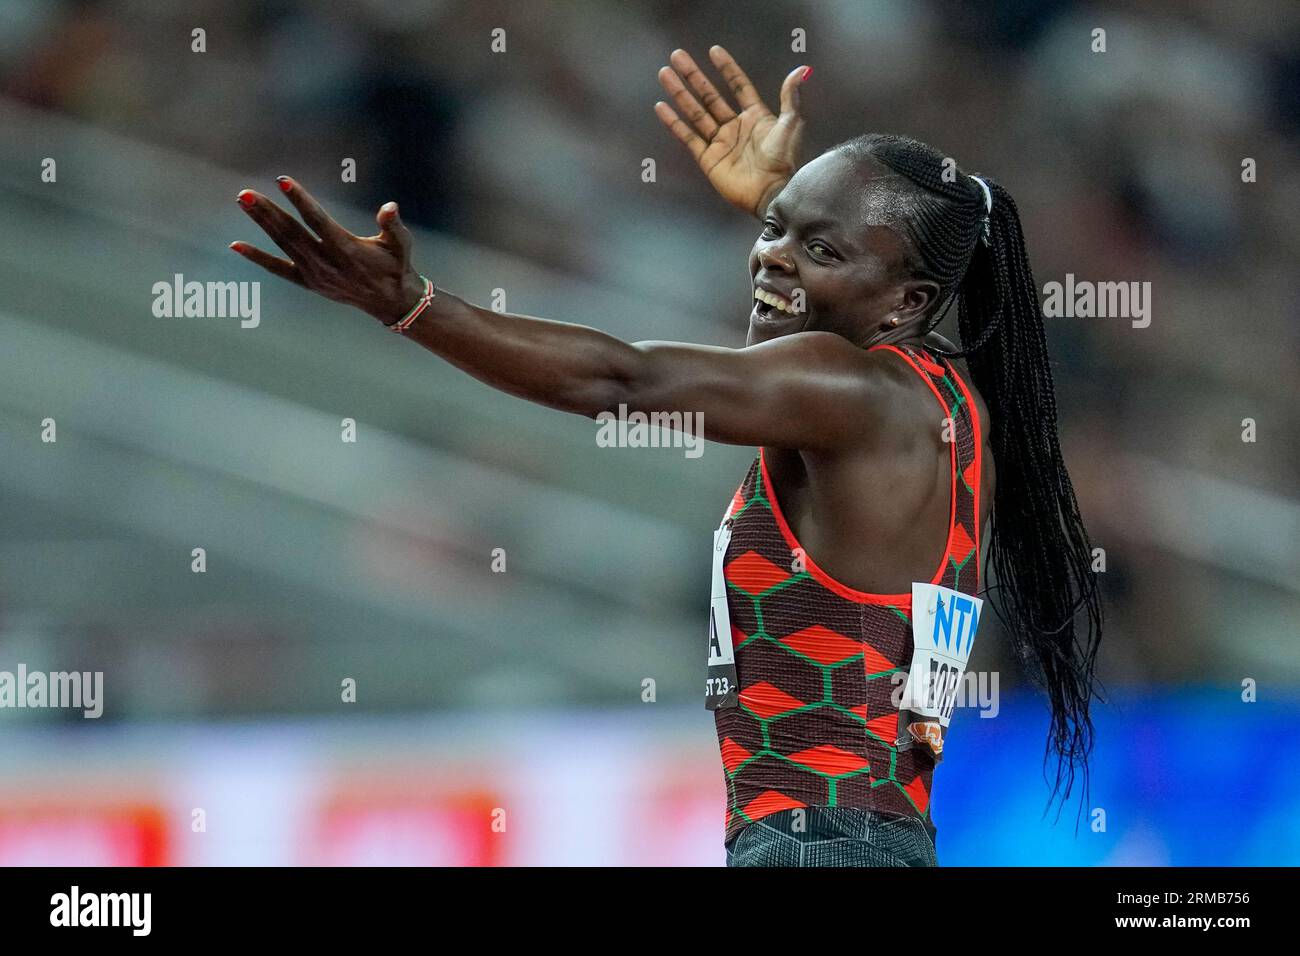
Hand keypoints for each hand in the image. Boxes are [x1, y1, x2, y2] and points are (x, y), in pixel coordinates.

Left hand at [230, 177, 426, 324]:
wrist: (391, 301)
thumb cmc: (397, 266)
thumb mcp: (401, 244)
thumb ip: (393, 225)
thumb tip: (390, 207)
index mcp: (347, 249)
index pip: (317, 221)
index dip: (300, 199)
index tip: (282, 181)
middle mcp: (327, 263)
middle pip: (292, 233)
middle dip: (268, 212)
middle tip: (246, 193)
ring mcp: (315, 275)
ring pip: (284, 244)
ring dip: (262, 223)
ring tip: (243, 201)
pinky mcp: (309, 283)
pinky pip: (278, 270)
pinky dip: (258, 258)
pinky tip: (237, 245)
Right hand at [655, 46, 808, 218]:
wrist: (771, 191)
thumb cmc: (783, 159)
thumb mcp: (790, 124)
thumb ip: (790, 97)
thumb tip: (801, 70)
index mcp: (755, 116)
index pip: (738, 86)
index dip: (727, 69)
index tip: (713, 51)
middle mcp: (735, 126)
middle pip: (710, 96)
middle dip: (693, 76)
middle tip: (678, 56)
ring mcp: (720, 142)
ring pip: (695, 112)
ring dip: (680, 93)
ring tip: (665, 73)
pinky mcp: (708, 159)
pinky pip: (688, 137)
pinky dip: (674, 122)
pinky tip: (661, 106)